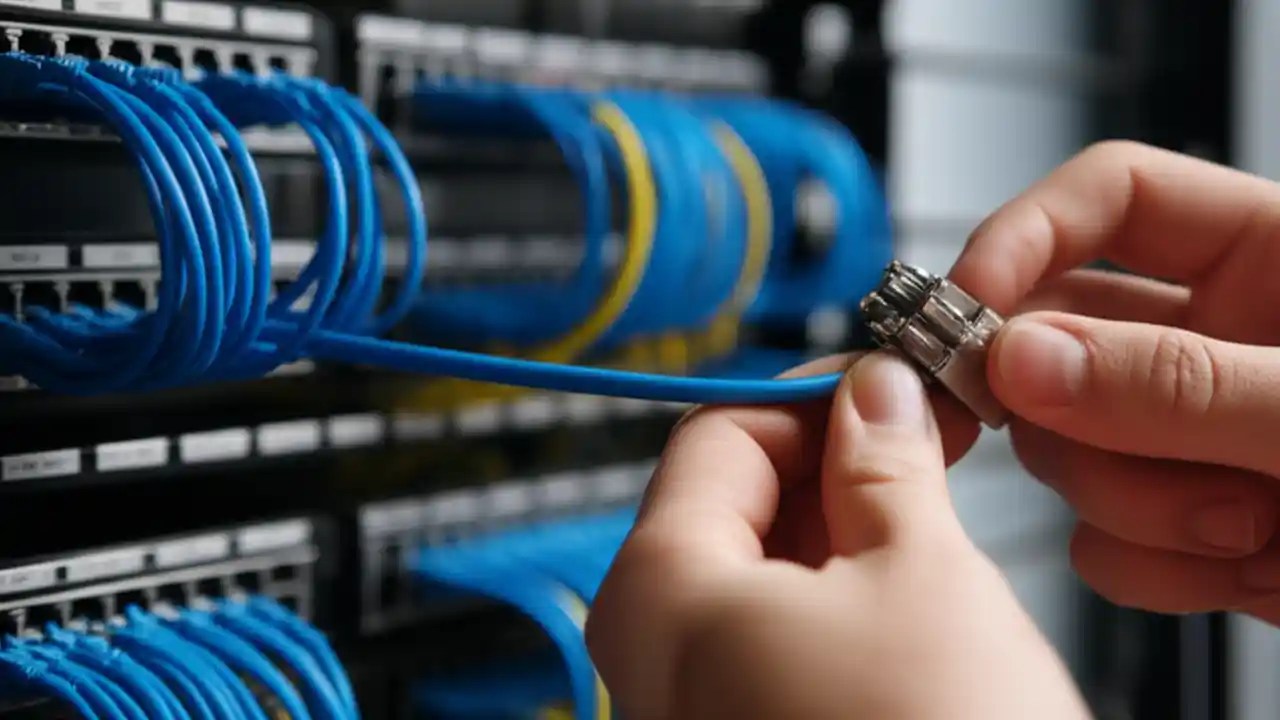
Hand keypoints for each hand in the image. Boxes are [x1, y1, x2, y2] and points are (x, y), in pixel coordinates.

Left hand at [585, 354, 1088, 719]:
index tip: (884, 382)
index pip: (716, 434)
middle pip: (732, 505)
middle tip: (924, 435)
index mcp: (662, 592)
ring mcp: (696, 713)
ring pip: (762, 576)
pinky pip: (778, 645)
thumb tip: (875, 397)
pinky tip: (911, 592)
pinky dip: (842, 601)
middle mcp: (654, 659)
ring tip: (934, 507)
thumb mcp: (921, 573)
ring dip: (846, 529)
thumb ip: (885, 464)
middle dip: (833, 462)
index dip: (810, 395)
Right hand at [950, 140, 1279, 620]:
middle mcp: (1216, 346)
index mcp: (1271, 263)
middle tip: (1070, 432)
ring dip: (1137, 500)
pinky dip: (1158, 567)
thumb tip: (1026, 360)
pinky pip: (1106, 541)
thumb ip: (1185, 383)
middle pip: (1057, 339)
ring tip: (1252, 523)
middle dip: (1066, 404)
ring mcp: (1196, 441)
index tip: (967, 304)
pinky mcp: (1193, 527)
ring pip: (1070, 451)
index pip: (1109, 201)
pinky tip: (1248, 568)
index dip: (1024, 234)